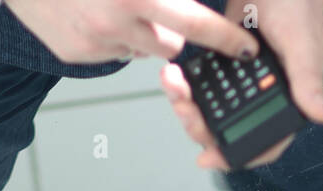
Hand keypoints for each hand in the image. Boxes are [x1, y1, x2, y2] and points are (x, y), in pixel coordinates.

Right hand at [3, 0, 257, 63]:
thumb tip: (188, 2)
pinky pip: (111, 52)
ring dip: (139, 30)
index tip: (247, 49)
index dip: (225, 37)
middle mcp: (118, 21)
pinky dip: (110, 35)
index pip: (196, 22)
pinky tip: (92, 9)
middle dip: (175, 30)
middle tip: (162, 10)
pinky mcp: (75, 54)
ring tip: (117, 1)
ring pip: (140, 49)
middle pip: (171, 45)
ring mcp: (95, 41)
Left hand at [160, 0, 322, 170]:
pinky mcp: (227, 59)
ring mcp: (246, 77)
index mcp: (292, 97)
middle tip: (183, 109)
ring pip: (215, 108)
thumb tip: (320, 116)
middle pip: (233, 128)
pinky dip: (189, 83)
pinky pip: (206, 82)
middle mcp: (269, 93)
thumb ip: (308, 79)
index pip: (268, 140)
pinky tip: (175, 77)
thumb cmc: (297, 0)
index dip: (240, 155)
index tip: (210, 158)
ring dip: (190, 104)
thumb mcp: (303, 41)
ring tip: (174, 85)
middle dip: (203, 125)